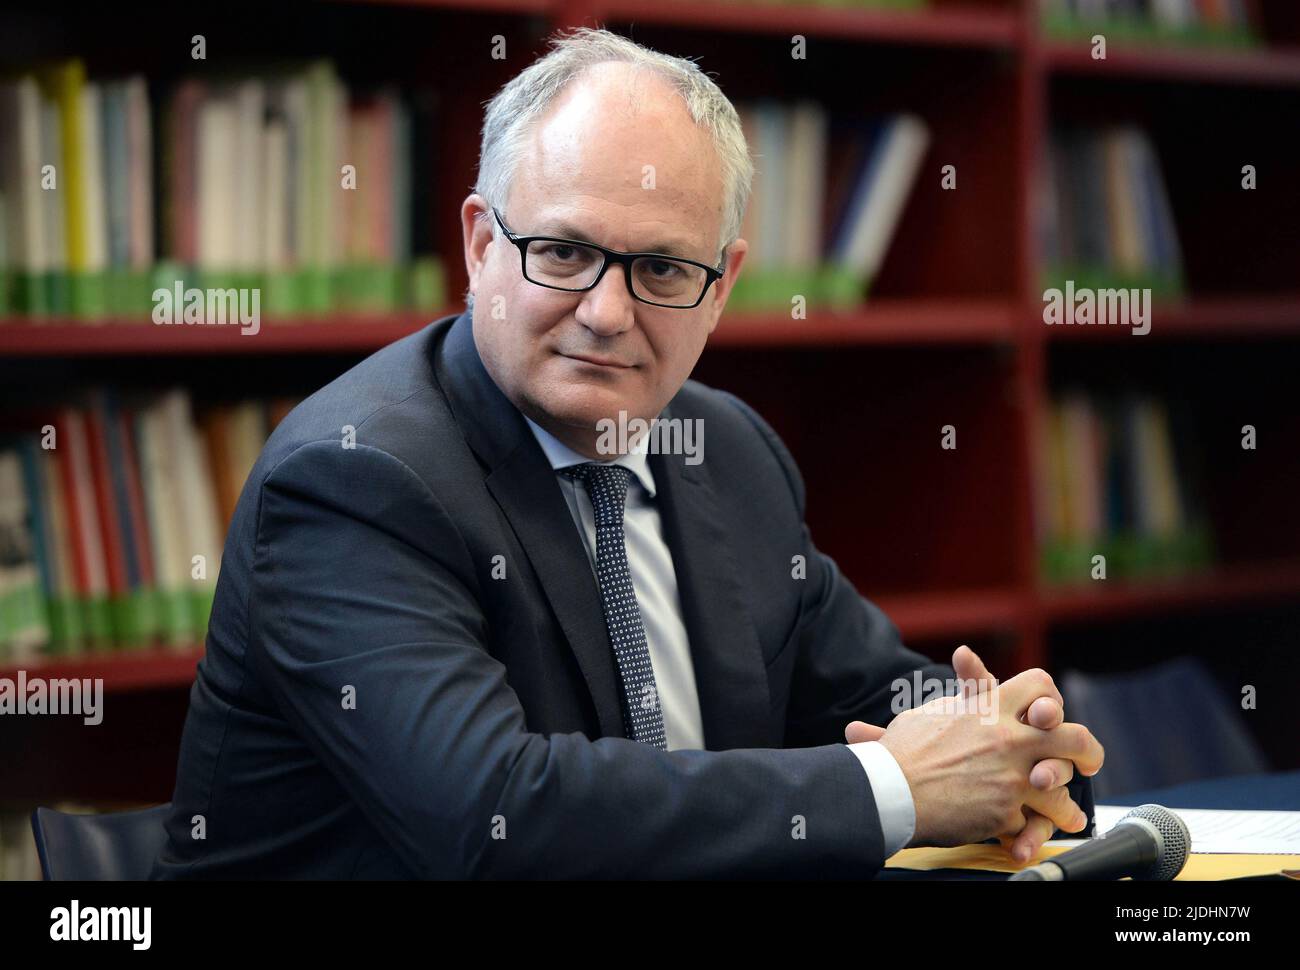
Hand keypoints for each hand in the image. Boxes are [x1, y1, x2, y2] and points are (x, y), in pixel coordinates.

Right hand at [844, 646, 1103, 856]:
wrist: (890, 790)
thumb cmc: (902, 751)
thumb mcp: (933, 708)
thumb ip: (963, 690)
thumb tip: (966, 656)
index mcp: (989, 709)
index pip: (1040, 686)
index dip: (1051, 699)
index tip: (1052, 717)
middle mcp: (1008, 740)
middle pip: (1073, 737)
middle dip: (1088, 752)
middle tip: (1088, 763)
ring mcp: (1010, 777)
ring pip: (1062, 789)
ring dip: (1066, 806)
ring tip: (1068, 814)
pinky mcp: (1005, 812)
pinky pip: (1033, 823)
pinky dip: (1032, 834)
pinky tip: (1034, 838)